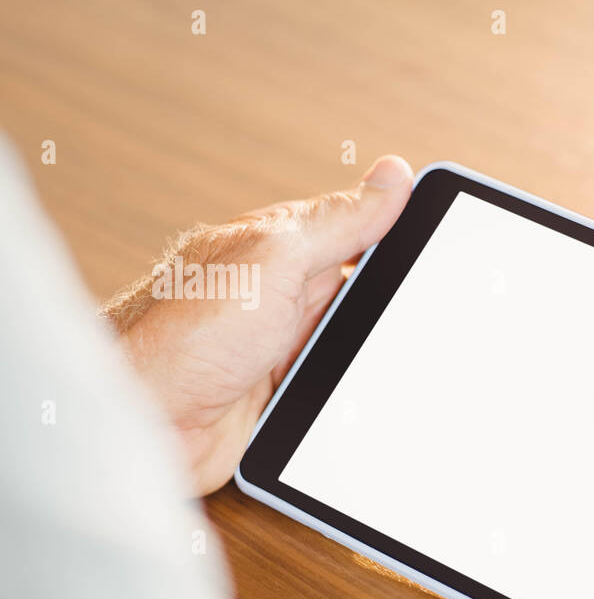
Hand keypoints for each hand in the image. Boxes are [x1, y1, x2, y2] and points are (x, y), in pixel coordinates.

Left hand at [103, 156, 413, 494]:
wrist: (140, 423)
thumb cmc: (183, 336)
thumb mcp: (276, 260)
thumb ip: (338, 222)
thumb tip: (392, 175)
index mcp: (280, 251)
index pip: (361, 234)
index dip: (403, 239)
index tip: (447, 246)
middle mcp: (280, 299)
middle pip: (364, 298)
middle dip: (392, 312)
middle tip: (423, 324)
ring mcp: (279, 352)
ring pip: (352, 351)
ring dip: (369, 364)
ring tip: (388, 370)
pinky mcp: (277, 402)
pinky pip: (333, 397)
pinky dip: (349, 402)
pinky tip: (361, 406)